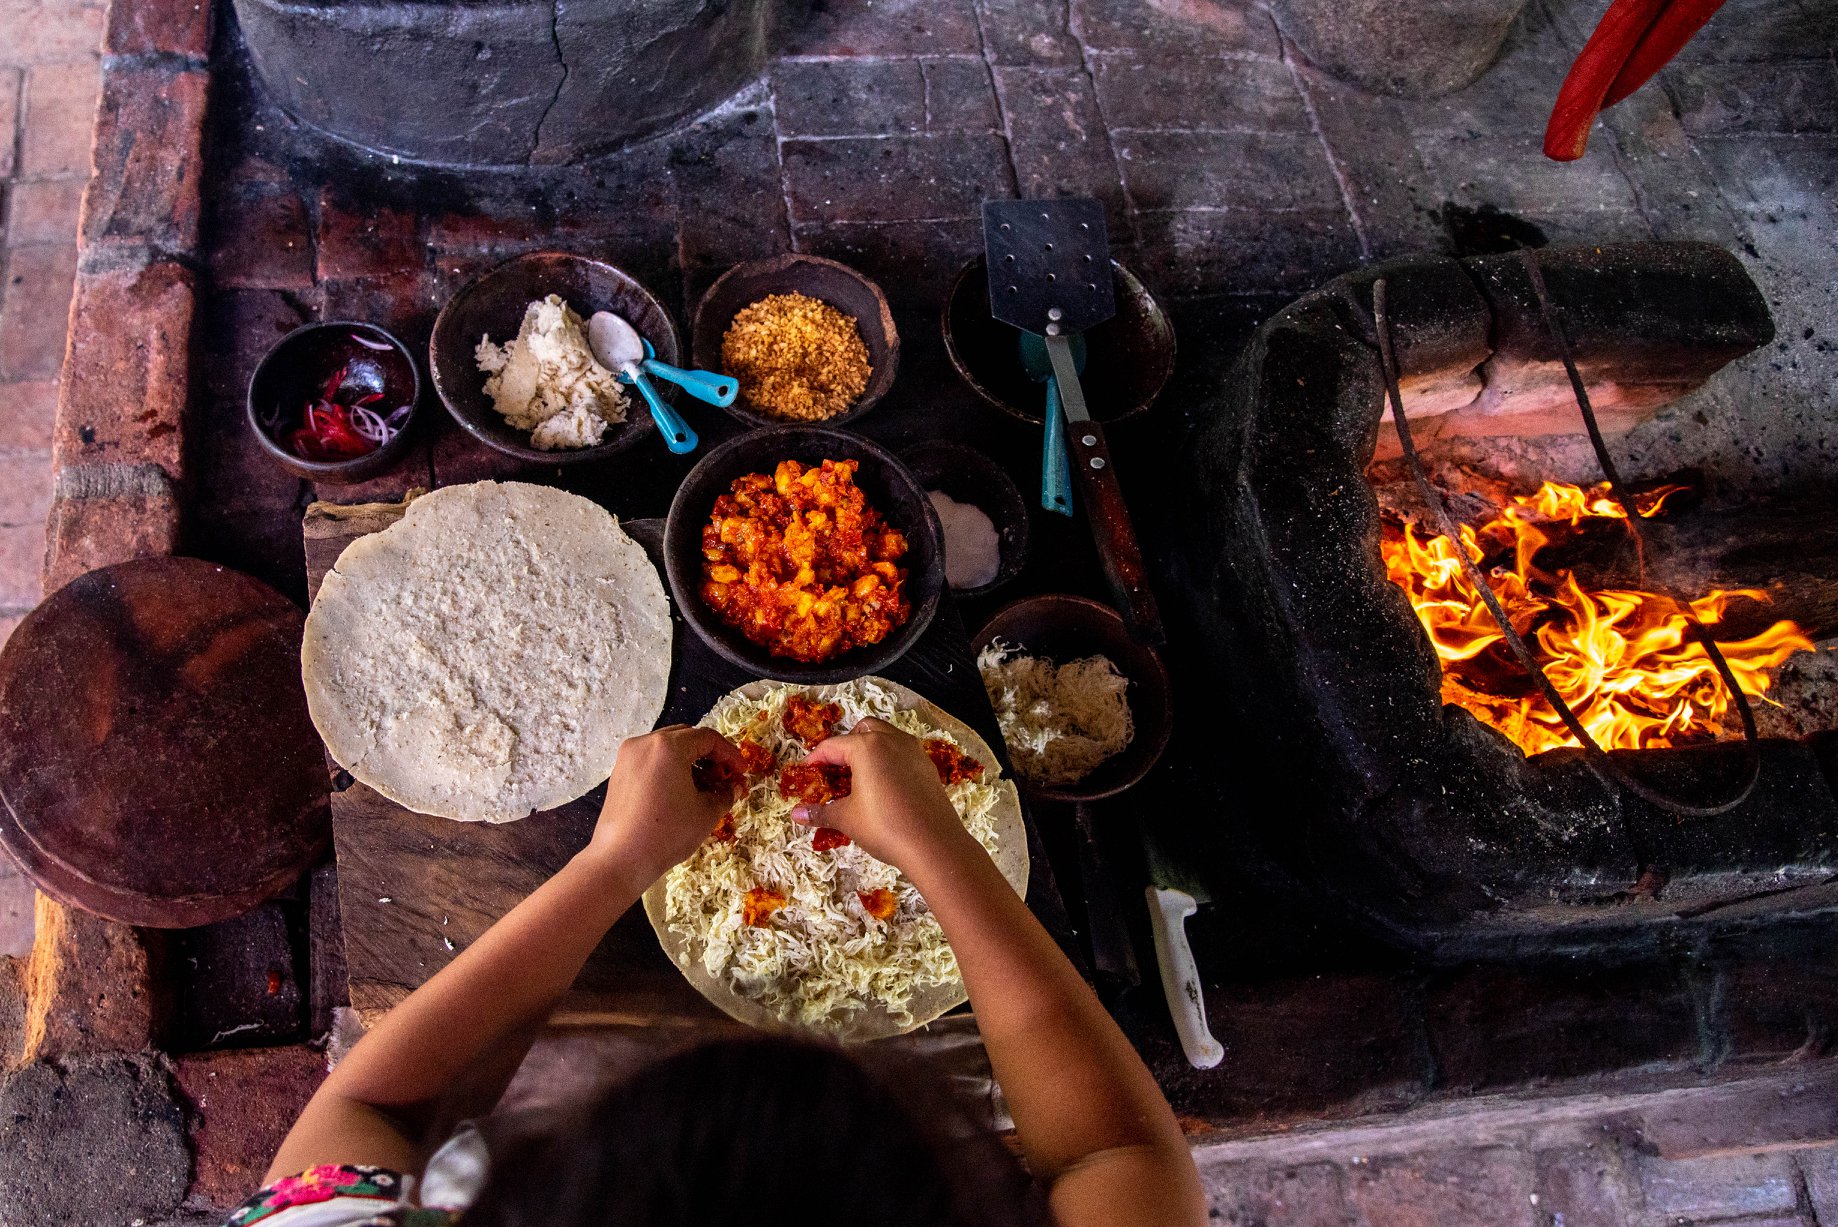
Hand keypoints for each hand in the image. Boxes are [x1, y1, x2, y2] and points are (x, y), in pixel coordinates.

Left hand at [584, 725, 741, 886]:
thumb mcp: (706, 812)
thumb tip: (733, 787)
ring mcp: (627, 757)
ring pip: (667, 748)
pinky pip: (651, 760)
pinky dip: (669, 768)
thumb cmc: (668, 833)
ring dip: (689, 761)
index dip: (730, 754)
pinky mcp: (619, 773)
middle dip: (709, 755)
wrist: (621, 859)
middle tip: (724, 777)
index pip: (707, 738)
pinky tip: (680, 791)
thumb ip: (725, 793)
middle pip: (686, 736)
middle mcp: (644, 743)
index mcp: (668, 746)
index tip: (741, 772)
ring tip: (703, 786)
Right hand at [790, 718, 971, 868]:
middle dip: (845, 747)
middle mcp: (892, 740)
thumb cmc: (885, 827)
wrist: (934, 844)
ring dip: (868, 750)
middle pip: (862, 730)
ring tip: (857, 778)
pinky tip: (882, 787)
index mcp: (867, 746)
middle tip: (834, 772)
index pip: (832, 746)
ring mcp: (913, 751)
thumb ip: (820, 812)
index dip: (815, 761)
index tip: (805, 775)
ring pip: (886, 737)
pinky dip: (888, 760)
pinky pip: (902, 753)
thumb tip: (796, 814)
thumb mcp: (847, 819)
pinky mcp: (927, 766)